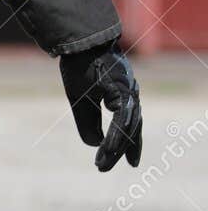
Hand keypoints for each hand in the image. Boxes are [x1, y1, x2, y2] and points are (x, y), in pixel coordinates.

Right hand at [59, 46, 141, 171]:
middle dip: (118, 151)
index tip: (131, 164)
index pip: (130, 126)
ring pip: (127, 126)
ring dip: (115, 146)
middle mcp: (131, 95)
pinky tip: (109, 146)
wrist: (80, 42)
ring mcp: (128, 91)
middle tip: (103, 169)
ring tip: (103, 162)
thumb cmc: (80, 66)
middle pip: (130, 130)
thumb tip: (95, 144)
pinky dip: (116, 132)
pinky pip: (121, 116)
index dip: (130, 146)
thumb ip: (88, 121)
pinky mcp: (121, 88)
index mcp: (123, 96)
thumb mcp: (80, 99)